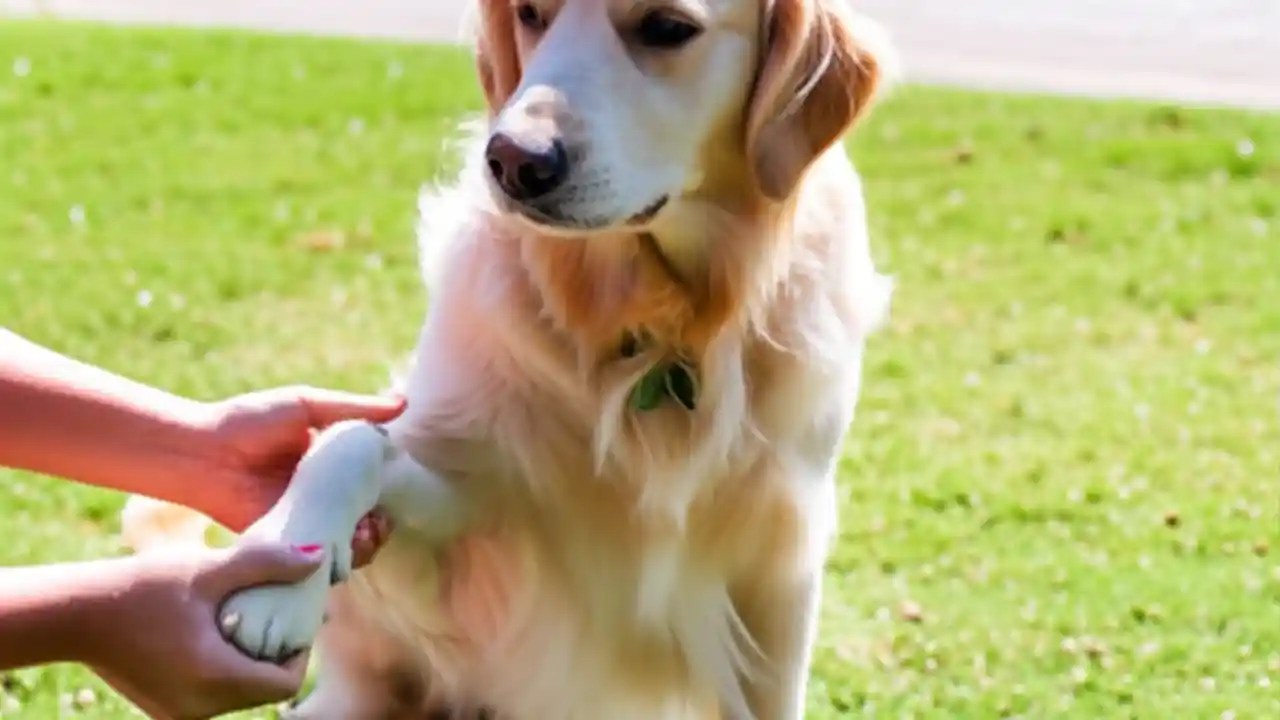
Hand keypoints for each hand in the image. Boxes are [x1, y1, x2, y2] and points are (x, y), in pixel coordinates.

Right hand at [90, 542, 323, 719]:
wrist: (76, 615)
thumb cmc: (144, 587)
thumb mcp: (208, 569)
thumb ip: (267, 563)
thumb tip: (319, 560)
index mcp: (214, 677)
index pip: (285, 683)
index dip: (301, 653)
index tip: (297, 618)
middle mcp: (198, 706)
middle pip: (265, 692)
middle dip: (279, 658)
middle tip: (281, 617)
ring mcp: (180, 714)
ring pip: (240, 697)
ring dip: (252, 665)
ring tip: (251, 624)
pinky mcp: (166, 711)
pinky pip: (214, 699)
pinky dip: (226, 673)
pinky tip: (220, 636)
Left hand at [187, 387, 403, 566]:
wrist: (198, 453)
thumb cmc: (248, 422)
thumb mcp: (305, 406)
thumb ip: (352, 408)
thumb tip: (403, 404)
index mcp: (329, 463)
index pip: (372, 481)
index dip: (389, 490)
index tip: (393, 490)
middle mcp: (319, 495)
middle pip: (366, 517)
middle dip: (380, 525)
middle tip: (379, 523)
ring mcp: (303, 521)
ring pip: (346, 543)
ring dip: (362, 545)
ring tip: (361, 537)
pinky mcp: (283, 544)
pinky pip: (315, 562)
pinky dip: (333, 561)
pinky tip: (336, 552)